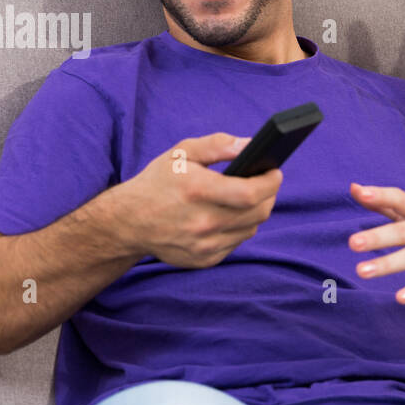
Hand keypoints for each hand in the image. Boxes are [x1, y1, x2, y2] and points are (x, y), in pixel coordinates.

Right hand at [114, 132, 282, 267]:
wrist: (128, 223)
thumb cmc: (157, 183)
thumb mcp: (181, 153)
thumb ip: (217, 145)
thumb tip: (249, 144)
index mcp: (197, 191)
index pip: (251, 193)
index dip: (270, 182)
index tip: (275, 172)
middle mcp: (202, 222)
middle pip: (258, 212)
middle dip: (268, 195)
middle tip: (266, 183)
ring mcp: (204, 245)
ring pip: (250, 228)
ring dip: (255, 212)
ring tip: (247, 198)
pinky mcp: (205, 260)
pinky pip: (236, 242)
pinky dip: (239, 228)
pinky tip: (229, 216)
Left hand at [347, 183, 404, 302]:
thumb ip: (388, 204)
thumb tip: (354, 188)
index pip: (401, 199)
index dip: (381, 195)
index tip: (360, 193)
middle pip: (403, 231)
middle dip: (378, 236)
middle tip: (352, 243)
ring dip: (388, 264)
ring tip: (362, 271)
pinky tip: (400, 298)